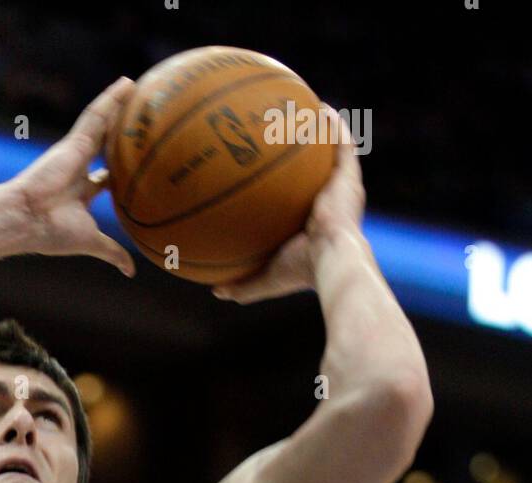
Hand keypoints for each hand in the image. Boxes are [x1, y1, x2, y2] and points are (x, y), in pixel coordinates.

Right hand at [6, 76, 135, 276]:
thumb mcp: (92, 241)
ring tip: (138, 88)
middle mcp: (78, 169)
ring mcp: (75, 153)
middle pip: (105, 146)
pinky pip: (97, 114)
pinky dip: (111, 99)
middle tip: (140, 120)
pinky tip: (127, 84)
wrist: (26, 219)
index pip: (104, 178)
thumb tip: (131, 272)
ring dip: (118, 107)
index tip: (136, 166)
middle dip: (120, 134)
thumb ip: (113, 252)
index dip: (118, 171)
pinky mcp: (74, 142)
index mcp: (81, 193)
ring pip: (103, 124)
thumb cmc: (52, 232)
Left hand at [213, 111, 364, 304]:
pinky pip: (343, 144)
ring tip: (303, 112)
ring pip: (331, 154)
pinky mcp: (350, 177)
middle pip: (316, 173)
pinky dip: (332, 126)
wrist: (332, 261)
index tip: (270, 178)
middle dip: (303, 157)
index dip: (289, 191)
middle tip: (282, 138)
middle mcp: (332, 204)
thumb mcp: (265, 279)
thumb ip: (242, 284)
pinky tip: (318, 107)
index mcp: (316, 225)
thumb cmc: (301, 271)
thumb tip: (216, 291)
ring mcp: (343, 188)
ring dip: (319, 134)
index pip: (301, 203)